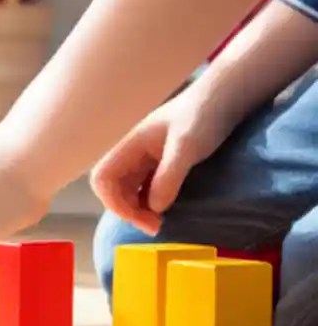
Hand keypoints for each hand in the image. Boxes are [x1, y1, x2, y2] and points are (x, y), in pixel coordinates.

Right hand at [90, 94, 235, 235]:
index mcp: (128, 144)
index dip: (114, 203)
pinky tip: (165, 209)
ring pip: (127, 189)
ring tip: (161, 222)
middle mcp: (130, 152)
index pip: (102, 179)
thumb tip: (154, 208)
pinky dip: (149, 201)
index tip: (142, 219)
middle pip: (112, 188)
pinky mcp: (157, 162)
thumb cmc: (204, 117)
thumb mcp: (188, 146)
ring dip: (138, 209)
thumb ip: (169, 176)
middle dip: (128, 210)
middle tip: (156, 226)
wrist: (223, 98)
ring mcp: (143, 157)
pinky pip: (143, 186)